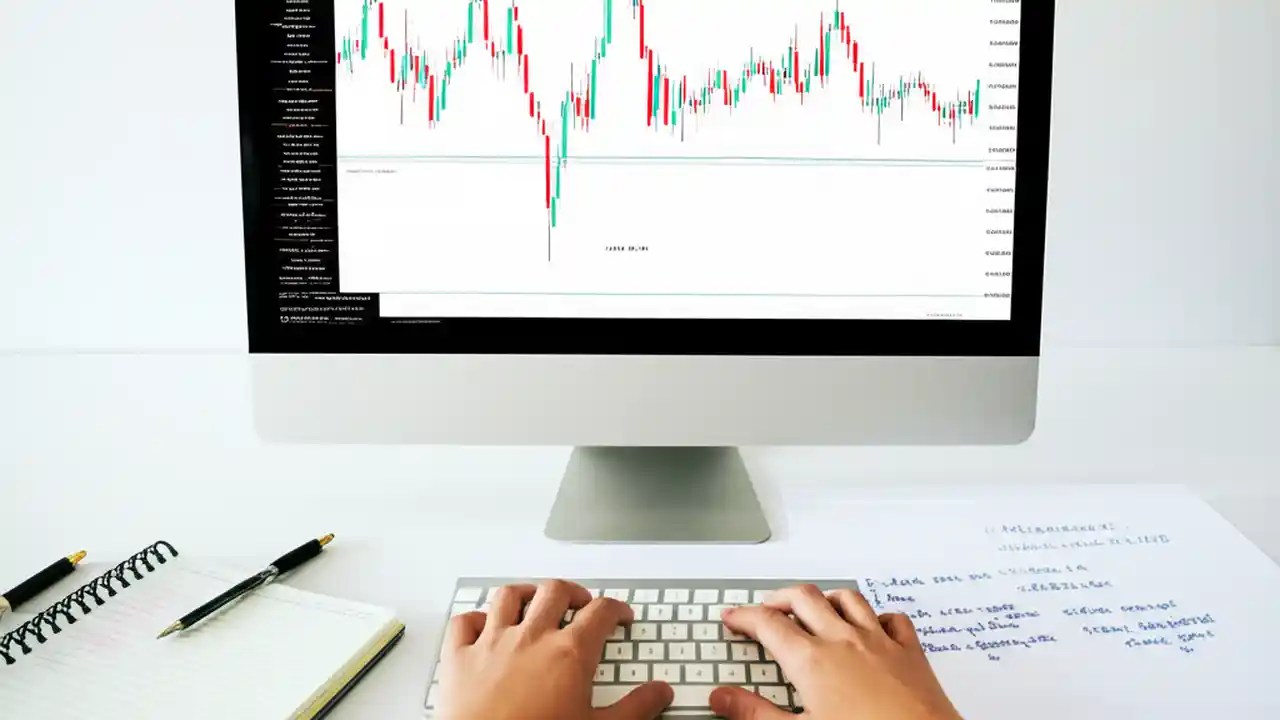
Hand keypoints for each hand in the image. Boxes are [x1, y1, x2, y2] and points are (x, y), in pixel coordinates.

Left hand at [439, 580, 672, 719]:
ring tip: (536, 599)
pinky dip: (475, 618)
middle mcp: (531, 638)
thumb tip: (659, 693)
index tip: (619, 616)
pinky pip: (464, 622)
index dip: (616, 609)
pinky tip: (483, 624)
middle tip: (582, 603)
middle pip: (556, 591)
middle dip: (574, 592)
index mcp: (569, 654)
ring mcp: (491, 644)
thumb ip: (634, 709)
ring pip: (509, 596)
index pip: (601, 612)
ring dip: (526, 593)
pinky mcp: (458, 658)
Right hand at [711, 585, 962, 719]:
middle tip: (766, 608)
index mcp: (812, 661)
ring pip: (847, 599)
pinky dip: (876, 615)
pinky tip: (871, 624)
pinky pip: (892, 618)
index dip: (745, 617)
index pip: (768, 624)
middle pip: (804, 598)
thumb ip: (756, 713)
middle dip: (780, 598)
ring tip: (812, 606)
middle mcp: (844, 641)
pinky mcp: (910, 653)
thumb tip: (723, 698)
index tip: (734, 618)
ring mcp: (880, 642)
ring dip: (824, 598)